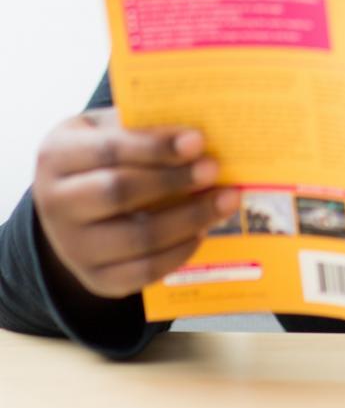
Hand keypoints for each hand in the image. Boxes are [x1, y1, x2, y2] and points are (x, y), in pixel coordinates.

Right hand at [33, 107, 240, 300]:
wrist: (70, 200)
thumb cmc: (103, 153)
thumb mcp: (109, 129)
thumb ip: (144, 128)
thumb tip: (199, 137)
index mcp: (58, 156)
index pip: (109, 150)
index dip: (155, 147)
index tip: (198, 141)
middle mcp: (56, 205)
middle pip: (119, 193)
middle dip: (174, 181)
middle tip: (215, 169)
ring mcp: (72, 248)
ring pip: (136, 238)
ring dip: (189, 219)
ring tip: (226, 201)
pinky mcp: (96, 279)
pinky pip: (143, 272)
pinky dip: (179, 252)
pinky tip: (204, 231)